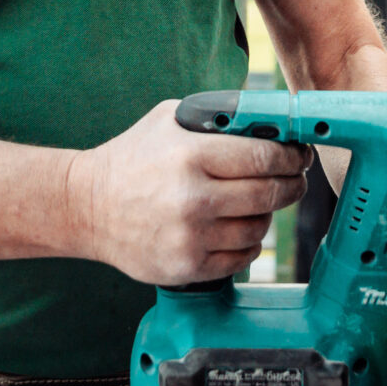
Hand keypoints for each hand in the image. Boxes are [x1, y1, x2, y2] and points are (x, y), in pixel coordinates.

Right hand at [70, 100, 308, 285]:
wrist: (86, 206)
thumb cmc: (132, 158)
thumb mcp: (170, 120)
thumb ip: (216, 119)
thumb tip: (270, 124)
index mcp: (190, 155)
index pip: (264, 157)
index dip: (292, 157)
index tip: (300, 156)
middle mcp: (192, 198)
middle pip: (269, 194)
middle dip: (292, 184)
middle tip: (296, 178)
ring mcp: (190, 237)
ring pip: (258, 228)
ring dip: (267, 214)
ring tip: (260, 203)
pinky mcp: (186, 266)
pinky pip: (241, 257)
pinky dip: (249, 243)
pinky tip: (240, 229)